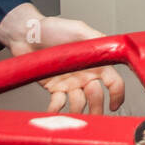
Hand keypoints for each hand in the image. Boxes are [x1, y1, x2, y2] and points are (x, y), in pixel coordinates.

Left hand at [0, 4, 123, 113]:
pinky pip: (58, 103)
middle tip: (94, 116)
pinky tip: (53, 112)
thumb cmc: (52, 28)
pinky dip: (55, 111)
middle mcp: (84, 75)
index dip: (117, 94)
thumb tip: (113, 48)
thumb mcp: (78, 29)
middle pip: (96, 97)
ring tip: (72, 117)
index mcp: (94, 62)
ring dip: (77, 112)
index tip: (114, 105)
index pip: (113, 81)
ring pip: (79, 103)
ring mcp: (69, 83)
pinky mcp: (54, 88)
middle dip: (97, 108)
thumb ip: (97, 39)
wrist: (27, 34)